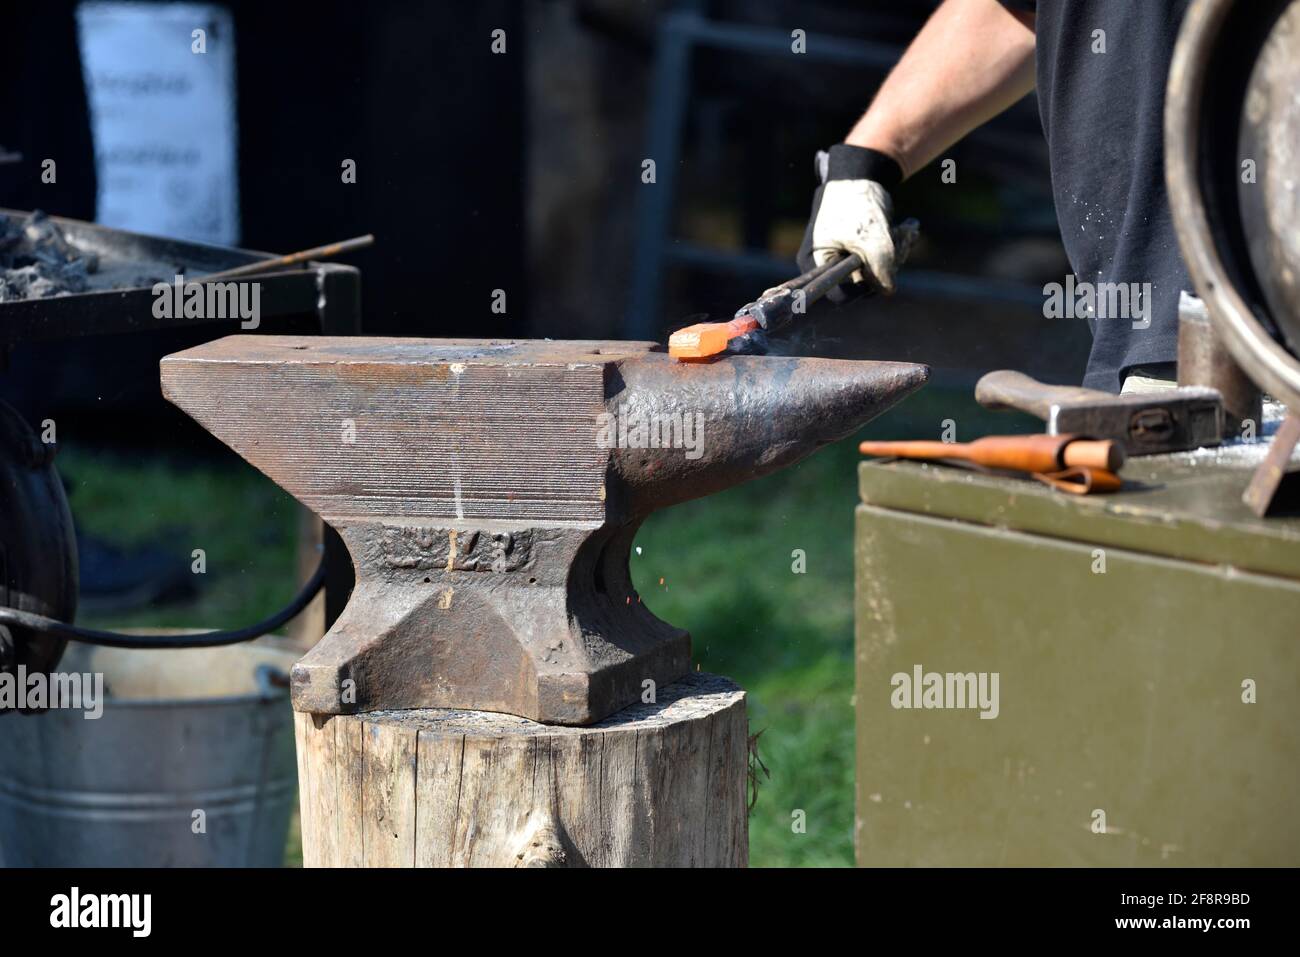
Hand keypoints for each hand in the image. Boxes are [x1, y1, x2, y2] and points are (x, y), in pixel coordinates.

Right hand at [797, 144, 904, 294]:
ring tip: (904, 230)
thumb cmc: (857, 201)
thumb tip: (888, 291)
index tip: (882, 274)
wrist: (861, 172)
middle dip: (884, 268)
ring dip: (894, 256)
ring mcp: (841, 258)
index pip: (838, 295)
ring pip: (873, 274)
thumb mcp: (871, 237)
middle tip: (901, 243)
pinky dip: (893, 250)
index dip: (862, 289)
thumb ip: (880, 267)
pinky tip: (903, 230)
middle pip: (858, 285)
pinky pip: (879, 262)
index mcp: (816, 262)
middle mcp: (824, 264)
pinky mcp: (857, 251)